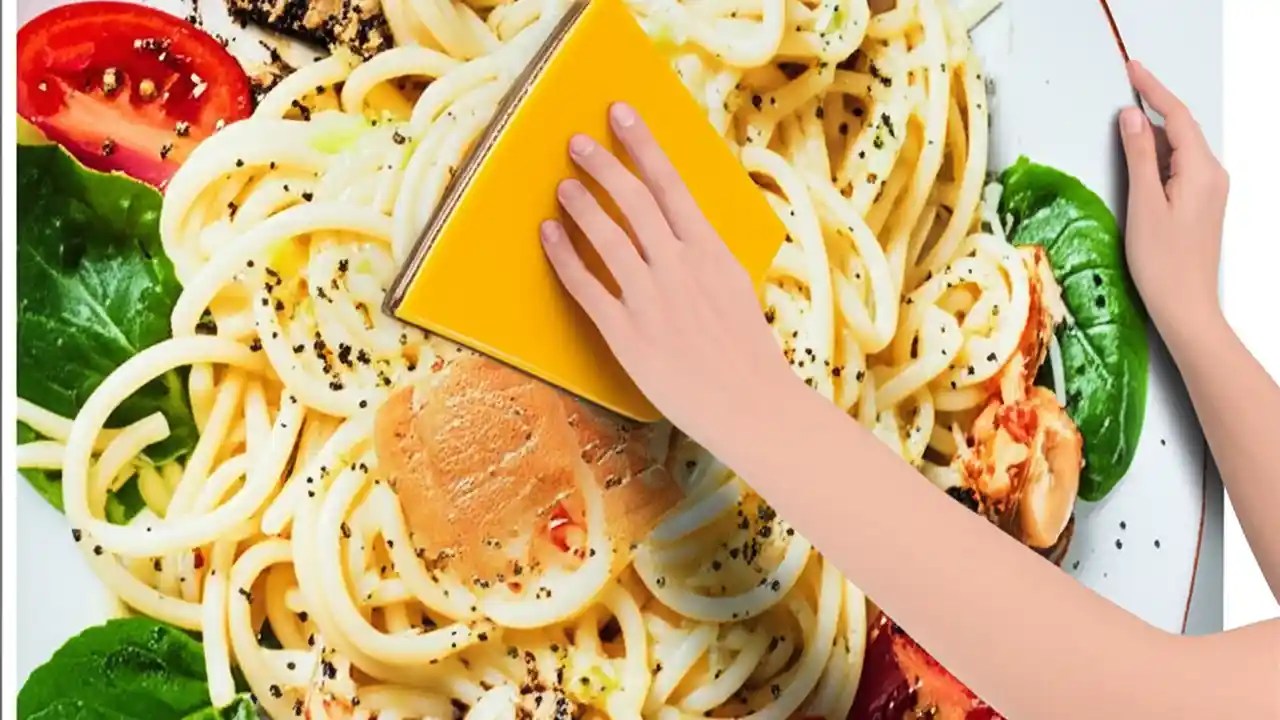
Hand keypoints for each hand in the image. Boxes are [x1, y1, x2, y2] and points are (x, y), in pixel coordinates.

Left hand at [539, 102, 798, 448]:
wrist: (752, 408)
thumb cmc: (747, 354)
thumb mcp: (736, 289)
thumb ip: (704, 258)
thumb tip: (678, 230)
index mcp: (713, 253)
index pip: (672, 184)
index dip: (643, 144)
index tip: (621, 113)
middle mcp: (680, 268)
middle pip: (635, 201)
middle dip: (603, 164)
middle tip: (577, 142)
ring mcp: (651, 300)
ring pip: (607, 237)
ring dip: (581, 204)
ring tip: (562, 185)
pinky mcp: (627, 334)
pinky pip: (587, 286)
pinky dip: (564, 256)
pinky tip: (548, 235)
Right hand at [1118, 61, 1228, 344]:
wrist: (1186, 306)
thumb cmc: (1162, 261)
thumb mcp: (1144, 204)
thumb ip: (1139, 156)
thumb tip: (1130, 117)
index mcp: (1201, 170)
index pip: (1175, 116)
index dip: (1153, 89)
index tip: (1132, 69)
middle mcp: (1212, 174)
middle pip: (1181, 129)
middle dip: (1153, 108)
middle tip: (1123, 90)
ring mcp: (1209, 190)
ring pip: (1180, 149)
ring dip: (1153, 134)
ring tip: (1122, 127)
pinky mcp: (1201, 205)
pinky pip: (1181, 167)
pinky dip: (1159, 156)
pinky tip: (1139, 160)